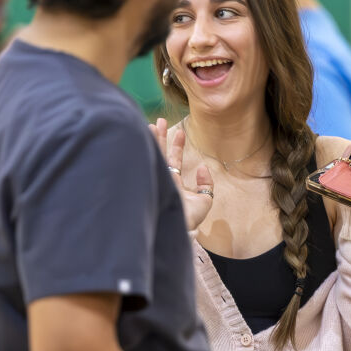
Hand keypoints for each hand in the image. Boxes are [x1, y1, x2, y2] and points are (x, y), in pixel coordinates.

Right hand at [149, 118, 214, 233]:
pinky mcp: (149, 179)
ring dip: (152, 139)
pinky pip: (147, 162)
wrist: (175, 229)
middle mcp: (162, 179)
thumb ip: (207, 185)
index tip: (180, 131)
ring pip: (153, 155)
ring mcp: (155, 178)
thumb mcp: (205, 201)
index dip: (177, 146)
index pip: (174, 160)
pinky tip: (143, 136)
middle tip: (159, 121)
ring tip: (151, 123)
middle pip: (160, 154)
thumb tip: (203, 167)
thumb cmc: (189, 219)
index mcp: (174, 183)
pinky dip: (145, 149)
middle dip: (160, 137)